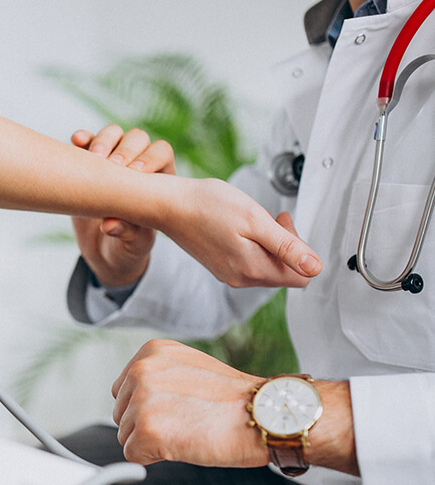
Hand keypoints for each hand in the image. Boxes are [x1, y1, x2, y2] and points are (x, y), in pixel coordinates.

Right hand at [71, 125, 171, 286]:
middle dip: (126, 149)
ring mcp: (112, 159)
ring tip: (94, 157)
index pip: (162, 154)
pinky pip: (86, 143)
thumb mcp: (132, 244)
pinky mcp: (88, 161)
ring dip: (104, 140)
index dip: (151, 159)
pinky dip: (82, 139)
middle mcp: (137, 163)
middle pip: (137, 139)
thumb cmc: (127, 246)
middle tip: (113, 165)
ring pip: (113, 135)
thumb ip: (127, 234)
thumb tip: (110, 225)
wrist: (103, 249)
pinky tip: (77, 140)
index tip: (136, 174)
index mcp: (160, 179)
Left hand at [112, 339, 267, 466]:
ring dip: (152, 441)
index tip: (175, 408)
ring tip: (187, 430)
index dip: (148, 407)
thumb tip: (133, 398)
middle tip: (185, 421)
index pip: (124, 389)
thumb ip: (157, 376)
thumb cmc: (232, 398)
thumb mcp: (188, 367)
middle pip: (121, 413)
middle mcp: (141, 370)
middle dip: (147, 424)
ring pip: (126, 435)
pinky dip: (154, 458)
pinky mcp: (146, 430)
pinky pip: (133, 455)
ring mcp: (142, 400)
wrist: (263, 415)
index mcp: (151, 352)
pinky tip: (182, 445)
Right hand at [154, 176, 319, 287]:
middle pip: (283, 273)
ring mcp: (228, 274)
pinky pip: (248, 264)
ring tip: (255, 220)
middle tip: (273, 217)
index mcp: (252, 269)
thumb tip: (315, 268)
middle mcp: (240, 278)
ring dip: (269, 245)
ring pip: (266, 268)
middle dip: (286, 246)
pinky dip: (252, 246)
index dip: (301, 251)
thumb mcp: (254, 220)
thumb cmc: (208, 206)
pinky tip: (240, 227)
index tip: (284, 224)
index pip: (300, 277)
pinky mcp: (219, 267)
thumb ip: (287, 246)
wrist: (169, 205)